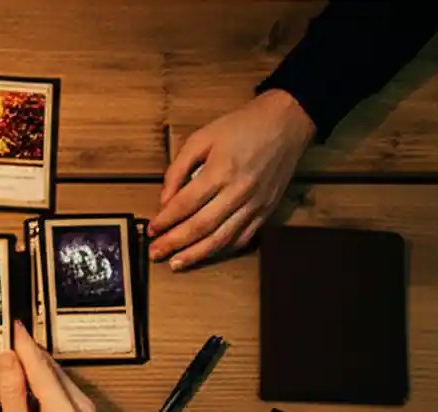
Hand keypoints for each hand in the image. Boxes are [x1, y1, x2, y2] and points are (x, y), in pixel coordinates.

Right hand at [0, 322, 112, 411]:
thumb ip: (13, 398)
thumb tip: (7, 361)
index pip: (40, 367)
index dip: (24, 345)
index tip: (12, 325)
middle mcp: (83, 406)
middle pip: (51, 368)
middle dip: (29, 352)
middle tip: (8, 336)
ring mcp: (91, 409)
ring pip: (60, 376)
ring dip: (38, 366)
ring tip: (15, 359)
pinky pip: (67, 388)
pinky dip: (48, 381)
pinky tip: (33, 386)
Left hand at [149, 89, 315, 269]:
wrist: (286, 122)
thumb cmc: (242, 126)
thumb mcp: (202, 138)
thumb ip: (178, 169)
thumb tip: (164, 200)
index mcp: (221, 170)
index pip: (186, 204)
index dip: (165, 220)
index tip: (151, 230)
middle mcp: (239, 191)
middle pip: (202, 226)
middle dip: (175, 243)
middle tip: (155, 253)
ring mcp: (256, 204)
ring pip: (222, 238)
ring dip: (196, 254)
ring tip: (176, 263)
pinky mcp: (267, 210)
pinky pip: (243, 238)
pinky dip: (222, 249)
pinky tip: (206, 254)